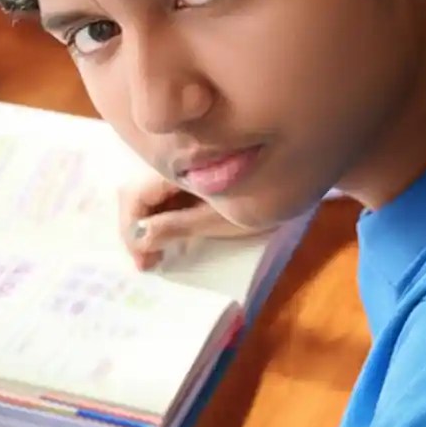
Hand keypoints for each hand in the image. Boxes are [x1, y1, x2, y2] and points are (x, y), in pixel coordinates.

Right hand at [118, 174, 261, 269]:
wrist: (294, 175)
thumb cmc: (261, 198)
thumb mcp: (217, 219)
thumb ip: (176, 226)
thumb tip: (138, 239)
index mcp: (176, 168)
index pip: (134, 197)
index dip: (131, 231)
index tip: (142, 262)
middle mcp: (171, 164)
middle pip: (136, 195)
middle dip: (135, 231)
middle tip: (146, 263)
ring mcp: (180, 170)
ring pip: (147, 197)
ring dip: (146, 226)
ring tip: (155, 255)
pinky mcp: (190, 177)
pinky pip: (163, 196)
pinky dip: (160, 218)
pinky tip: (167, 237)